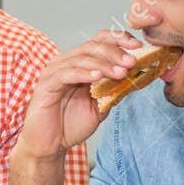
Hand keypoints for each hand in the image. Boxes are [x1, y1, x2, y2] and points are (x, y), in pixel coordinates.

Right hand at [16, 29, 142, 159]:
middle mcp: (66, 63)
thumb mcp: (100, 105)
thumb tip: (138, 75)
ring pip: (81, 59)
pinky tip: (97, 77)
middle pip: (92, 46)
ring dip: (103, 64)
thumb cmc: (71, 124)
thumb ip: (114, 89)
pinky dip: (83, 74)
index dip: (118, 39)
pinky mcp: (46, 85)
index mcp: (79, 64)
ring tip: (120, 73)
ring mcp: (54, 72)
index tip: (138, 46)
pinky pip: (66, 74)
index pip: (99, 41)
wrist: (51, 145)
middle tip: (131, 62)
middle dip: (115, 53)